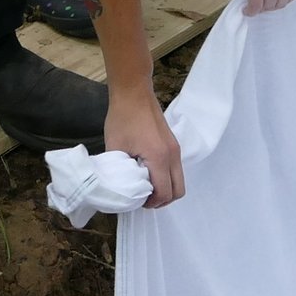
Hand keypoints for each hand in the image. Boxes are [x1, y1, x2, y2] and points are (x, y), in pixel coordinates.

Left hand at [105, 82, 183, 207]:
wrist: (134, 92)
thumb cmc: (123, 118)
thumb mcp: (115, 147)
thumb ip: (119, 171)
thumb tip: (120, 188)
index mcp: (159, 158)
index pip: (164, 193)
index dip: (152, 203)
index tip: (138, 201)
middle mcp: (173, 155)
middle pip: (178, 191)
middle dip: (162, 200)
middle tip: (144, 198)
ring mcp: (176, 149)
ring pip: (179, 180)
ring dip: (165, 188)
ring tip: (146, 186)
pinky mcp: (173, 144)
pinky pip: (176, 169)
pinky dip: (167, 177)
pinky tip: (149, 172)